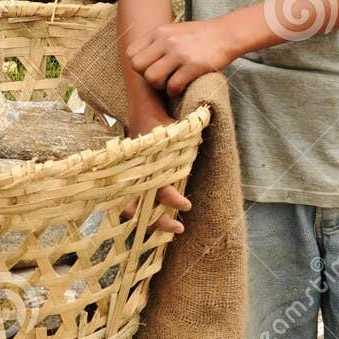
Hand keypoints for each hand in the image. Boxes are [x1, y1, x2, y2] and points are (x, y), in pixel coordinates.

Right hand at [121, 104, 192, 235]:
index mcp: (148, 161)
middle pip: (142, 206)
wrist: (142, 107)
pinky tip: (154, 223)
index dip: (172, 199)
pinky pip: (131, 201)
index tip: (187, 205)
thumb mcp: (178, 128)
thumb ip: (190, 136)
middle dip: (160, 221)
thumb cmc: (163, 118)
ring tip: (167, 231)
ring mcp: (130, 175)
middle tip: (179, 228)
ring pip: (132, 208)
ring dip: (148, 221)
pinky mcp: (129, 178)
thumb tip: (209, 132)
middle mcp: (137, 171)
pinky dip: (140, 214)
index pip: (159, 187)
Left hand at [125, 17, 236, 95]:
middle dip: (146, 77)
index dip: (139, 65)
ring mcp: (179, 53)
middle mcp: (166, 41)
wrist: (226, 34)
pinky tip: (181, 86)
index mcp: (159, 32)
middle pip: (138, 67)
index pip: (131, 53)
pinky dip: (175, 91)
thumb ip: (157, 42)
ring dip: (159, 86)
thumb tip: (141, 60)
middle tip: (160, 78)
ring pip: (152, 78)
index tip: (151, 67)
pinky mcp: (193, 66)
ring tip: (170, 83)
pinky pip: (173, 86)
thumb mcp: (174, 31)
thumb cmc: (199, 35)